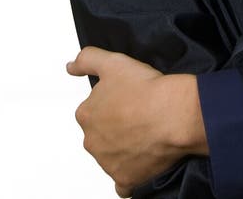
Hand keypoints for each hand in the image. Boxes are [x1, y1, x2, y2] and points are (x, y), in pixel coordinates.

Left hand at [66, 47, 207, 196]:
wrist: (173, 114)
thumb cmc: (145, 89)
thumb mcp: (113, 61)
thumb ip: (87, 60)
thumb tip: (70, 66)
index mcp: (86, 114)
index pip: (92, 109)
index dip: (111, 101)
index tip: (127, 98)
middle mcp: (92, 141)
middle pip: (100, 134)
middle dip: (114, 127)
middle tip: (138, 115)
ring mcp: (107, 163)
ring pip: (110, 156)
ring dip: (123, 148)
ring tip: (146, 133)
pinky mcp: (125, 179)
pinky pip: (123, 183)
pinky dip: (130, 175)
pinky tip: (141, 162)